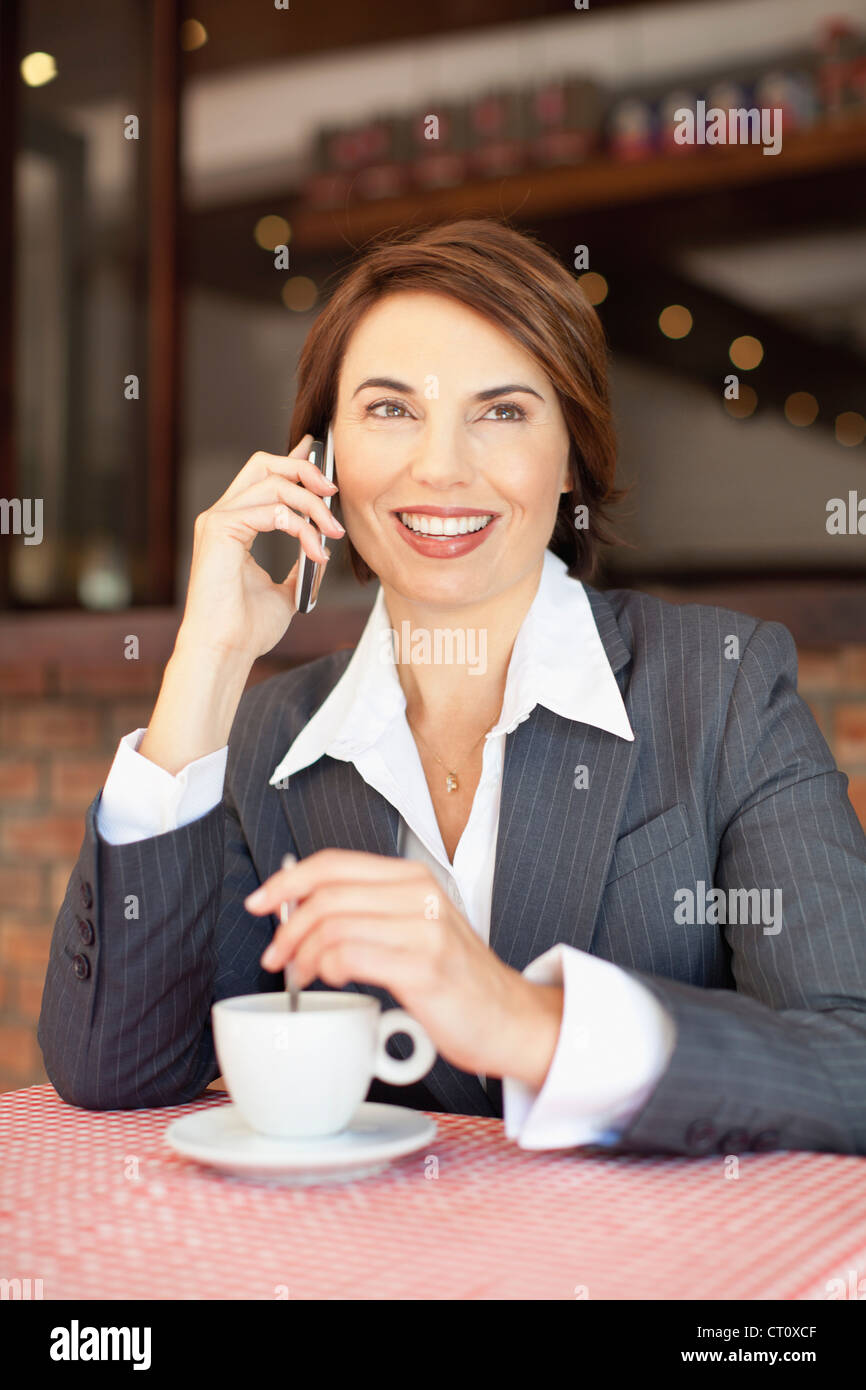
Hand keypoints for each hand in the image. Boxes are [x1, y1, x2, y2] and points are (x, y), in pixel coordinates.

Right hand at [176, 434, 345, 662]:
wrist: (226, 651)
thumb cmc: (247, 628)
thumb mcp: (285, 592)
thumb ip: (299, 566)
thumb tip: (320, 551)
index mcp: (234, 524)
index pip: (264, 475)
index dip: (294, 459)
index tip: (323, 458)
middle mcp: (222, 516)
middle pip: (264, 463)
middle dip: (304, 469)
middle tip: (333, 492)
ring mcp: (217, 520)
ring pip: (273, 484)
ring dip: (312, 506)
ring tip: (332, 534)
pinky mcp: (219, 529)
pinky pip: (272, 511)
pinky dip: (301, 528)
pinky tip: (315, 552)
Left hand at [243, 850, 563, 1087]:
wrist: (509, 1019)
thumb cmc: (457, 980)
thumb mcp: (415, 928)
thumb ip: (368, 912)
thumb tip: (301, 911)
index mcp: (412, 878)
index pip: (333, 863)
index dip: (287, 881)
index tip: (260, 903)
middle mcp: (419, 894)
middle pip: (326, 894)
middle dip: (287, 928)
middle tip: (276, 957)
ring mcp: (424, 929)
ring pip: (333, 925)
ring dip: (302, 955)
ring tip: (302, 976)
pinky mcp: (424, 967)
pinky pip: (351, 956)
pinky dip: (327, 969)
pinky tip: (331, 982)